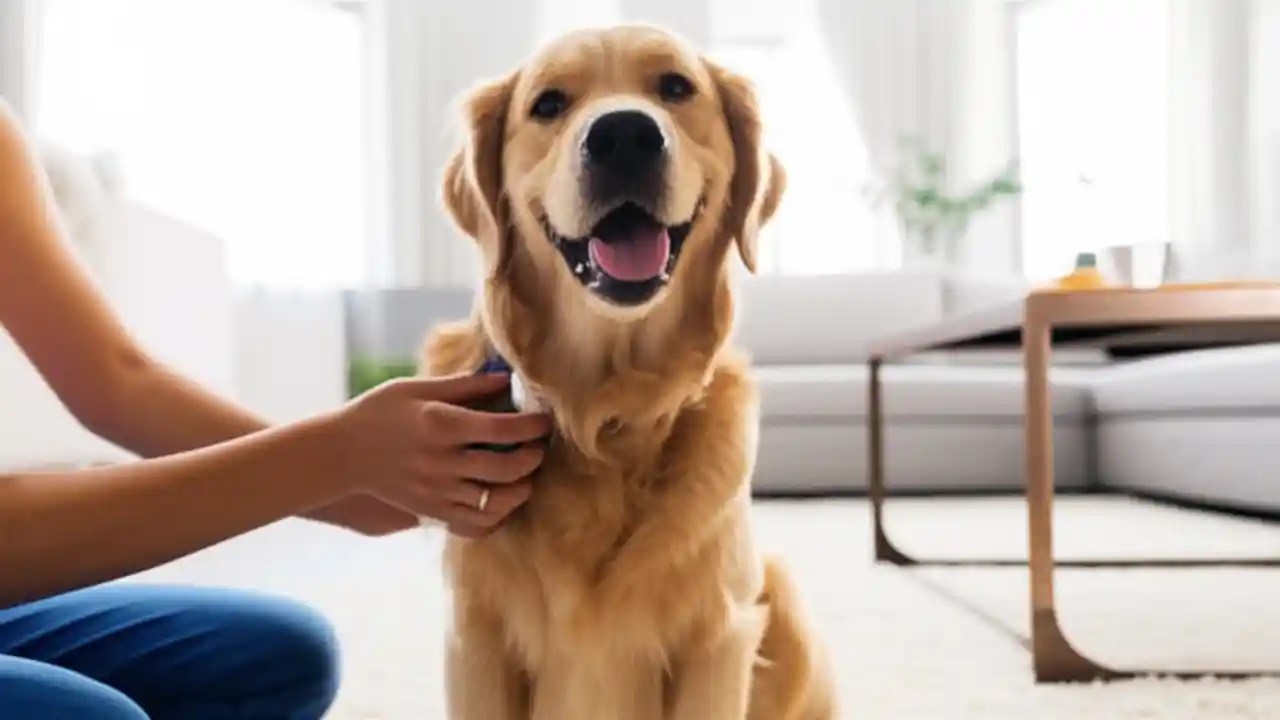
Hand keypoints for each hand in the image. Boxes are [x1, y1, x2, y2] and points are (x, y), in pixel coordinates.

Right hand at [328, 373, 550, 537]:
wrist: (340, 453)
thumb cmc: (379, 413)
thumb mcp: (417, 388)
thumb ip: (464, 385)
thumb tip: (505, 377)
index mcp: (440, 424)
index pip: (502, 428)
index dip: (533, 425)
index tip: (545, 420)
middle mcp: (441, 461)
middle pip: (506, 467)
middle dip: (534, 457)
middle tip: (540, 447)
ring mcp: (436, 491)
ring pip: (496, 501)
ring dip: (521, 489)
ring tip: (527, 475)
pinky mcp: (430, 511)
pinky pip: (474, 525)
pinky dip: (497, 517)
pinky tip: (502, 501)